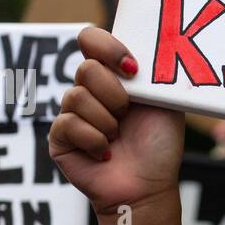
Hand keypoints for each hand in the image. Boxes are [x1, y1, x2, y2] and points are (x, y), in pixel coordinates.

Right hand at [48, 26, 183, 215]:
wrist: (149, 185)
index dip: (108, 48)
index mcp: (112, 76)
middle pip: (86, 69)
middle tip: (127, 115)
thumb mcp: (164, 101)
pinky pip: (69, 124)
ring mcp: (72, 113)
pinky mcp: (60, 138)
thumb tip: (141, 47)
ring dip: (107, 122)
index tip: (132, 69)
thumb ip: (151, 72)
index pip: (92, 40)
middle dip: (115, 95)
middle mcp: (89, 91)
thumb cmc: (159, 145)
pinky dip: (94, 141)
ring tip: (117, 138)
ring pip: (77, 97)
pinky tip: (106, 154)